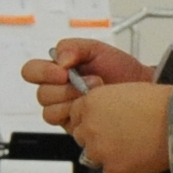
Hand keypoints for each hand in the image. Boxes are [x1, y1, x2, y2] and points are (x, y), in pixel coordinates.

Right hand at [21, 39, 147, 126]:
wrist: (140, 86)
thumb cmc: (119, 68)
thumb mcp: (95, 49)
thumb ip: (73, 47)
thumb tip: (59, 60)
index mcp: (57, 70)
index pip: (31, 71)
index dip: (42, 72)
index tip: (63, 72)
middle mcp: (57, 90)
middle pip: (42, 94)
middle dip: (66, 88)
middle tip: (89, 82)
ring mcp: (65, 109)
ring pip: (50, 112)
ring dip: (72, 102)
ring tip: (94, 95)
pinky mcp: (75, 125)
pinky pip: (65, 124)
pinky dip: (79, 116)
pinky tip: (94, 108)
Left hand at [56, 80, 172, 172]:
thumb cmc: (160, 104)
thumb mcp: (125, 92)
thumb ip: (105, 104)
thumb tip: (101, 116)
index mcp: (91, 103)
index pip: (75, 115)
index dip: (90, 119)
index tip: (101, 123)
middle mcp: (90, 126)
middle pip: (82, 137)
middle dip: (97, 138)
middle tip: (120, 136)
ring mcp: (99, 150)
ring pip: (94, 157)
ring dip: (108, 154)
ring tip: (132, 147)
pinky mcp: (112, 169)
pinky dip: (122, 168)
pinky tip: (138, 157)